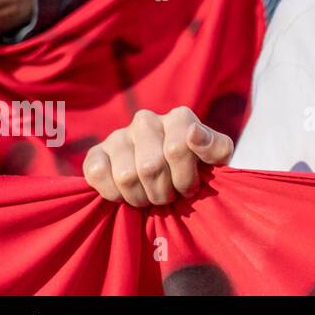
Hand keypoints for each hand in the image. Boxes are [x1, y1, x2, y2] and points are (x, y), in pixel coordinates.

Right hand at [82, 107, 233, 206]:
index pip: (176, 150)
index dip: (185, 179)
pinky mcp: (96, 152)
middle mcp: (147, 120)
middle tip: (168, 196)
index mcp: (179, 117)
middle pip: (150, 167)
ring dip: (140, 197)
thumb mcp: (218, 159)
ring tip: (150, 196)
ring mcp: (119, 135)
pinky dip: (113, 194)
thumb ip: (215, 147)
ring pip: (125, 175)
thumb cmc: (198, 166)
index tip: (190, 188)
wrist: (169, 176)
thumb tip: (193, 133)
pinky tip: (126, 194)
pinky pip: (97, 174)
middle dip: (163, 192)